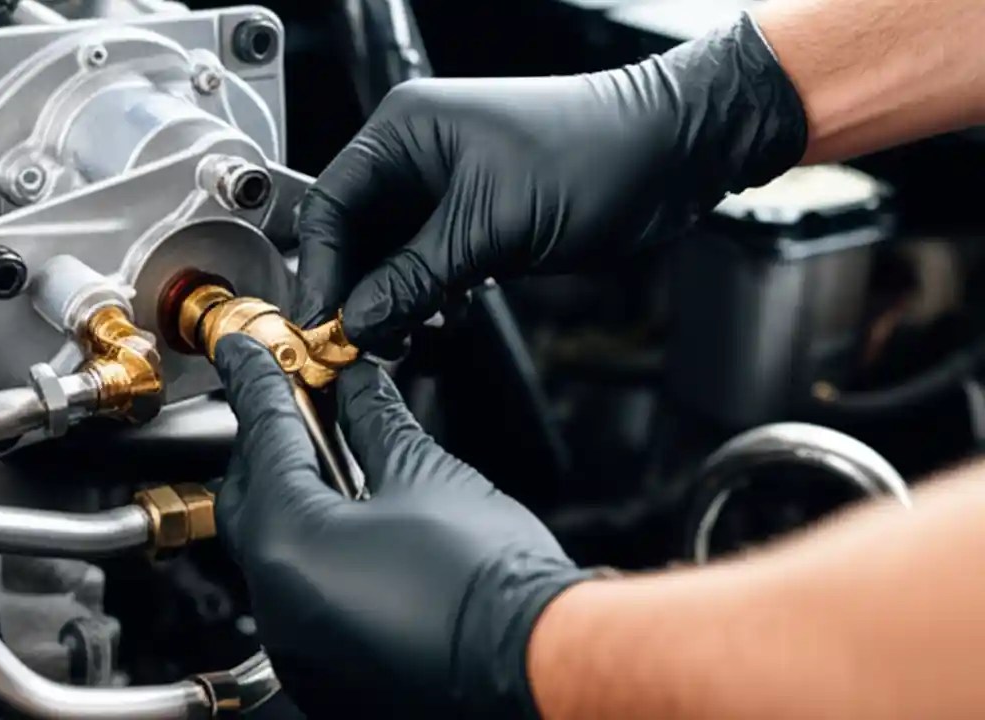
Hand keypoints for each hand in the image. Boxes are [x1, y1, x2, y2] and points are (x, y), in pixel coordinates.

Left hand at [213, 333, 590, 718]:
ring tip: (337, 467)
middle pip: (249, 496)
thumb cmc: (487, 580)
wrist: (532, 663)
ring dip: (295, 504)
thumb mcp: (427, 477)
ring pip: (273, 552)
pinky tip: (355, 534)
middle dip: (269, 445)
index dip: (256, 383)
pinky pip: (300, 598)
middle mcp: (275, 598)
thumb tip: (358, 389)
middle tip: (296, 406)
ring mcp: (296, 642)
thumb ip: (376, 423)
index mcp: (290, 539)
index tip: (244, 352)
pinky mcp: (324, 670)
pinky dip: (316, 557)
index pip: (262, 437)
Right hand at [295, 13, 806, 352]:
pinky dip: (423, 296)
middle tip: (359, 344)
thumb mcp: (492, 226)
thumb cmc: (594, 153)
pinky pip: (426, 264)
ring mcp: (445, 188)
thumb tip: (358, 318)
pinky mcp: (474, 219)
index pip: (331, 205)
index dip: (321, 268)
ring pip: (390, 256)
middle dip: (355, 291)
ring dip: (390, 300)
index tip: (322, 321)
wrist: (671, 153)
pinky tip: (436, 319)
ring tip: (400, 338)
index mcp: (404, 131)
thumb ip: (415, 276)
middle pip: (355, 235)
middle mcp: (416, 156)